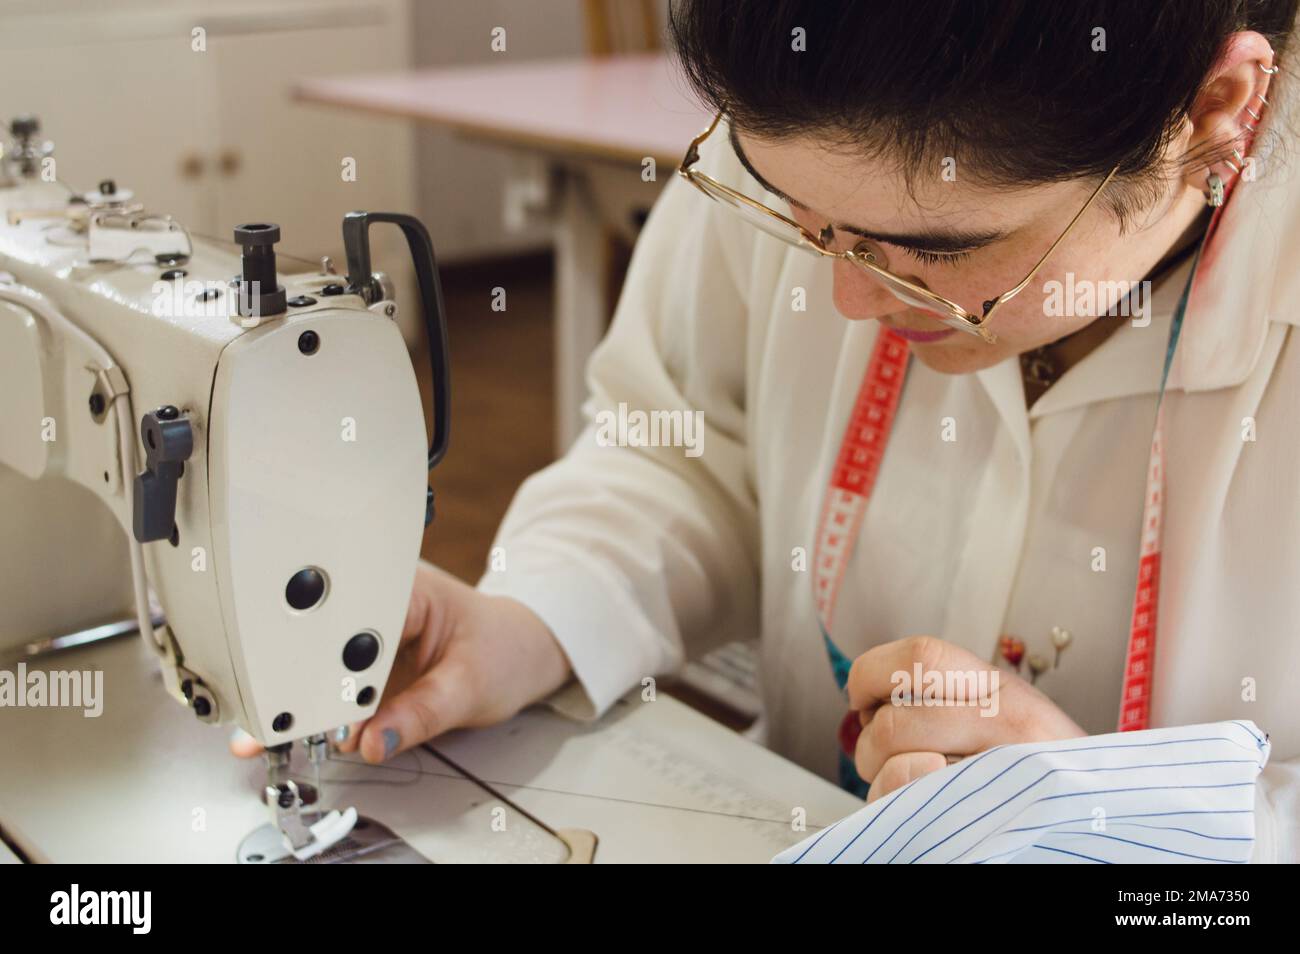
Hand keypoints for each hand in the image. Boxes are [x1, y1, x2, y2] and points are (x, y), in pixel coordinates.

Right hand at [231, 561, 571, 762]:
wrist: (518, 648)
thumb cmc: (504, 650)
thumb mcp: (471, 687)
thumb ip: (422, 715)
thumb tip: (373, 742)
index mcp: (405, 589)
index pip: (354, 622)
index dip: (334, 665)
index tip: (322, 706)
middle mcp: (378, 602)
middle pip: (326, 641)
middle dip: (307, 684)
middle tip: (287, 727)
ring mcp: (367, 631)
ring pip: (322, 664)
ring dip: (306, 700)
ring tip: (282, 733)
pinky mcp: (364, 657)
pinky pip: (334, 681)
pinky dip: (320, 708)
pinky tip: (300, 728)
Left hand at [846, 636, 1084, 803]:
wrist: (1099, 813)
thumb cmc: (1036, 765)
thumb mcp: (998, 715)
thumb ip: (941, 702)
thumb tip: (867, 706)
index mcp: (999, 687)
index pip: (922, 656)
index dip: (871, 673)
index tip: (860, 697)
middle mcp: (1008, 722)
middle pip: (897, 719)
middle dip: (871, 743)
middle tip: (882, 756)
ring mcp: (1005, 772)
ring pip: (902, 768)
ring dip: (886, 781)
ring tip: (908, 784)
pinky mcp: (1000, 817)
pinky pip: (923, 810)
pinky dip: (908, 809)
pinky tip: (929, 810)